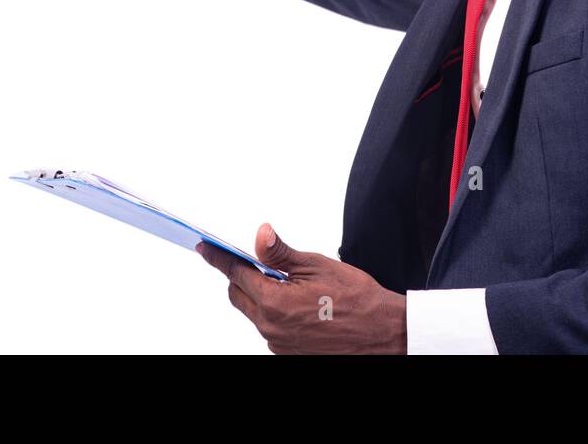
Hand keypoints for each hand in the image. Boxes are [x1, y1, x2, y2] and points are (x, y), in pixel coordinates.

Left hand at [197, 224, 406, 354]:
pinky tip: (300, 304)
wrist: (382, 332)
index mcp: (274, 302)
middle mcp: (270, 328)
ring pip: (254, 313)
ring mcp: (278, 344)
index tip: (204, 248)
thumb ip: (281, 252)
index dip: (219, 258)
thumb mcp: (317, 265)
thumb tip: (259, 235)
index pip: (236, 274)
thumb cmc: (356, 298)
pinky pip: (270, 327)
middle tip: (258, 261)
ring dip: (261, 295)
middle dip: (242, 277)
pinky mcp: (288, 352)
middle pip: (239, 296)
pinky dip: (275, 312)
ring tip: (291, 284)